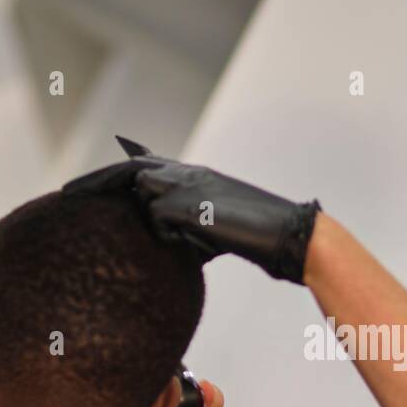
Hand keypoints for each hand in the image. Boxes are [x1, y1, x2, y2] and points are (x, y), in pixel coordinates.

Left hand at [131, 156, 321, 283]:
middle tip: (147, 219)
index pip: (154, 163)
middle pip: (139, 169)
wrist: (287, 234)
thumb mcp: (220, 224)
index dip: (135, 176)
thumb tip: (174, 242)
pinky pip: (155, 216)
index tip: (119, 188)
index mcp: (200, 175)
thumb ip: (193, 224)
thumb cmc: (259, 235)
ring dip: (152, 212)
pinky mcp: (189, 205)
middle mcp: (192, 174)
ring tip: (179, 233)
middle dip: (134, 193)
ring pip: (143, 186)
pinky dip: (167, 234)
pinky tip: (194, 243)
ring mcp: (190, 186)